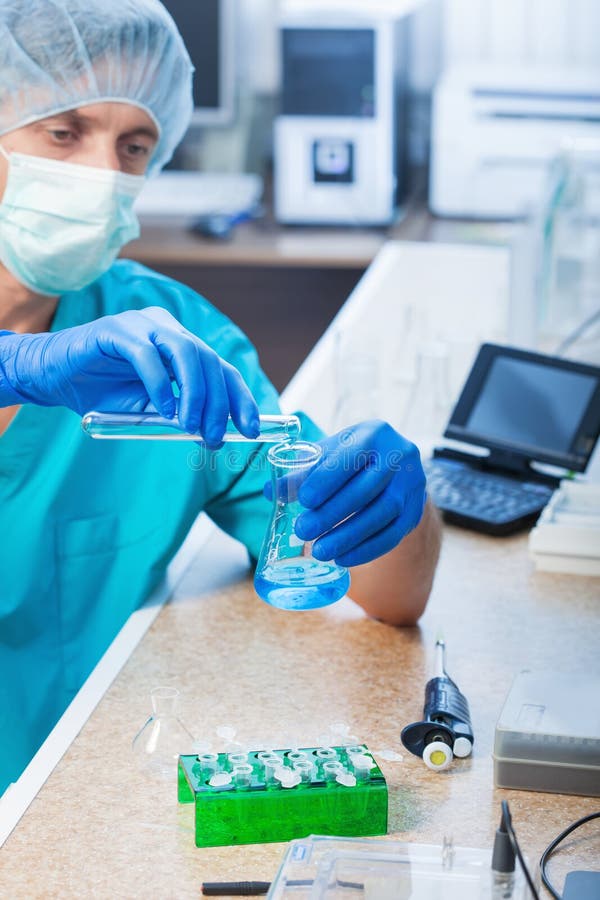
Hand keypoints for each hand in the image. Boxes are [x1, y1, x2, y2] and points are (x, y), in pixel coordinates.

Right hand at [0, 306, 259, 441]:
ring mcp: (143, 325)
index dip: (240, 398)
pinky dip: (161, 385)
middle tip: (215, 437)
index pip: (221, 368)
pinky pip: (147, 355)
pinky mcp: (116, 330)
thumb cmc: (103, 391)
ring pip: (186, 352)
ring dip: (195, 394)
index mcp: (180, 346)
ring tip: (191, 426)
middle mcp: (167, 329)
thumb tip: (212, 432)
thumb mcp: (149, 410)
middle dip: (219, 403)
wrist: (53, 377)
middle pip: (208, 361)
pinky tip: (164, 411)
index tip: (251, 429)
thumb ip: (178, 415)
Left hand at [294, 420, 425, 566]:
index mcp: (375, 434)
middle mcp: (401, 456)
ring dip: (348, 536)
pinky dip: (367, 549)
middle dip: (332, 514)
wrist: (394, 469)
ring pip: (382, 514)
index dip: (327, 479)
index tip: (304, 500)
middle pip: (366, 490)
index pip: (351, 457)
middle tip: (303, 531)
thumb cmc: (352, 459)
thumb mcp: (331, 456)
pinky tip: (343, 559)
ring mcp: (413, 484)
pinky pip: (393, 535)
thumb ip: (303, 471)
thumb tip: (272, 492)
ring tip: (319, 550)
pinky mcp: (415, 511)